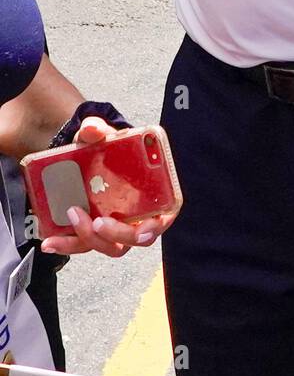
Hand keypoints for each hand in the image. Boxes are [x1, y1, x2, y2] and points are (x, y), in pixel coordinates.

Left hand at [39, 118, 177, 257]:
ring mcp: (117, 229)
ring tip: (72, 216)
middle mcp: (139, 218)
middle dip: (115, 234)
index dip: (154, 227)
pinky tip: (50, 240)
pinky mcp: (96, 233)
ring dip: (89, 238)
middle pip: (134, 239)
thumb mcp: (106, 136)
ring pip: (109, 246)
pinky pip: (85, 244)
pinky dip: (68, 244)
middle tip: (96, 221)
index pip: (161, 219)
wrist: (92, 156)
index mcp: (154, 197)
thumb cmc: (111, 150)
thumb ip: (99, 129)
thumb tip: (92, 129)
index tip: (141, 226)